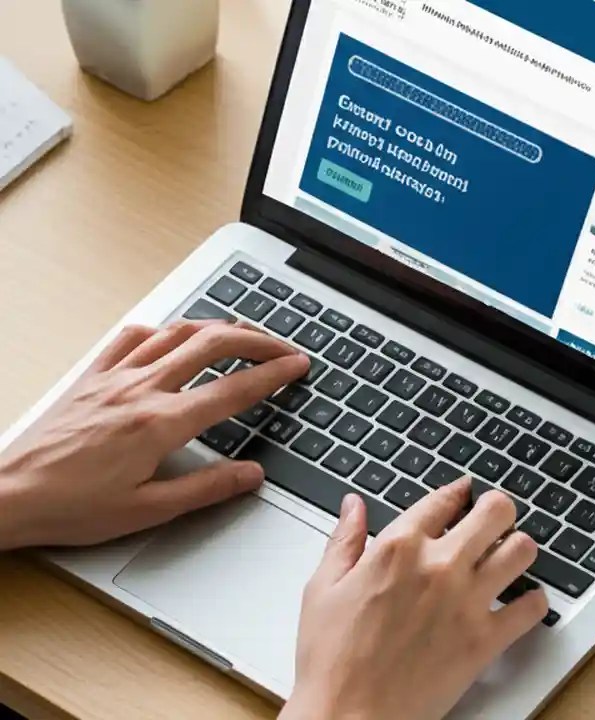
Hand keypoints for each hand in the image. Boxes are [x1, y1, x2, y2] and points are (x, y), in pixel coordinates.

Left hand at [0, 321, 308, 549]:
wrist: (8, 495)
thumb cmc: (71, 506)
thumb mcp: (148, 511)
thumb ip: (207, 488)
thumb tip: (251, 474)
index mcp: (160, 424)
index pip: (233, 390)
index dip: (273, 375)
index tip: (297, 367)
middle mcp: (140, 390)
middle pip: (212, 345)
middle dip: (257, 340)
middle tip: (284, 347)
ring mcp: (114, 378)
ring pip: (177, 332)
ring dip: (218, 327)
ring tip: (243, 334)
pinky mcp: (92, 377)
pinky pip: (132, 338)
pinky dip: (163, 329)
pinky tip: (173, 336)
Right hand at [282, 480, 547, 719]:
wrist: (349, 716)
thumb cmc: (331, 660)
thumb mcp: (323, 588)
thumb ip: (344, 540)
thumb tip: (353, 506)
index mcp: (399, 548)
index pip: (444, 499)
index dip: (458, 492)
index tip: (464, 492)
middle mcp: (439, 566)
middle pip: (496, 511)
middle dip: (497, 510)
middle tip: (494, 519)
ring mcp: (467, 601)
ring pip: (522, 550)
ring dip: (518, 549)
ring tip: (508, 557)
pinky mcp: (486, 639)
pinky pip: (532, 608)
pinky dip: (533, 603)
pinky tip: (521, 603)